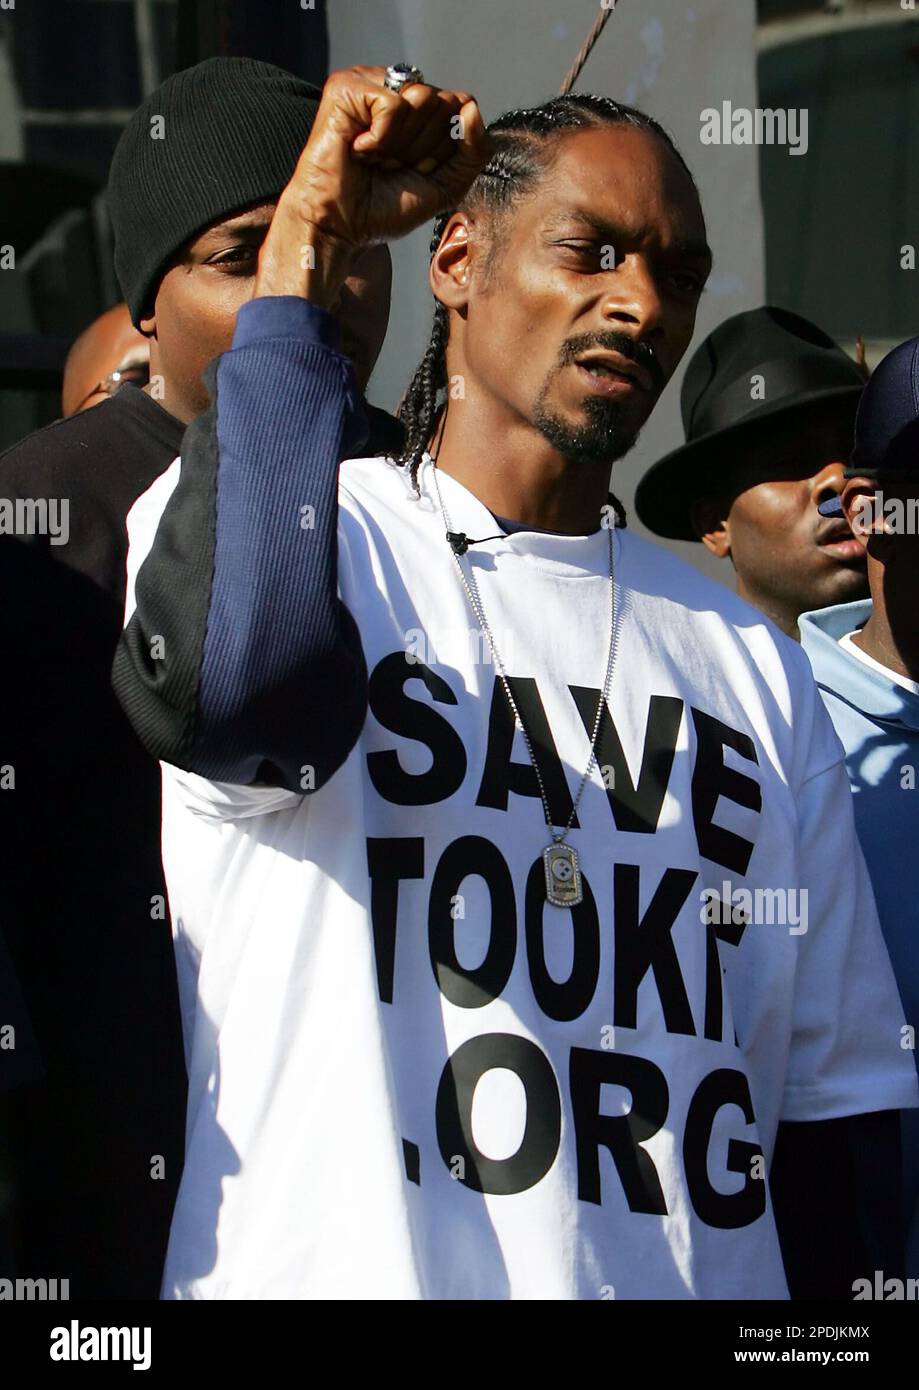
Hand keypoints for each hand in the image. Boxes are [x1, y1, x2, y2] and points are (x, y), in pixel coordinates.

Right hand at [257, 65, 490, 302]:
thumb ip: (474, 151)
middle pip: (445, 102)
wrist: (340, 227)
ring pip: (423, 97)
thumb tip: (471, 108)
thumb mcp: (446, 185)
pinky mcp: (347, 86)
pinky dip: (381, 138)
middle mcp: (397, 88)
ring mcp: (371, 83)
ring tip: (375, 158)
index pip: (463, 108)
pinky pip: (393, 103)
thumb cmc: (385, 209)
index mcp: (420, 108)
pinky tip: (359, 148)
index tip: (415, 170)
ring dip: (402, 144)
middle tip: (391, 165)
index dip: (445, 150)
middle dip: (424, 148)